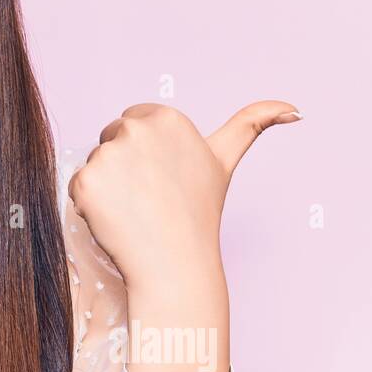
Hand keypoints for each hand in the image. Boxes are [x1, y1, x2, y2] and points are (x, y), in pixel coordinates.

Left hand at [67, 100, 301, 371]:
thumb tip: (295, 109)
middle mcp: (136, 129)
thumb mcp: (224, 160)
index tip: (161, 177)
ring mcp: (108, 155)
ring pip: (94, 163)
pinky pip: (76, 186)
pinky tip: (115, 219)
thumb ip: (254, 123)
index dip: (144, 152)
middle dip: (123, 164)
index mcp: (166, 117)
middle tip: (148, 196)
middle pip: (110, 138)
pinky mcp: (86, 182)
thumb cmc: (199, 213)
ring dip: (106, 185)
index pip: (132, 121)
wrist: (175, 263)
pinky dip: (89, 204)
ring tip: (134, 209)